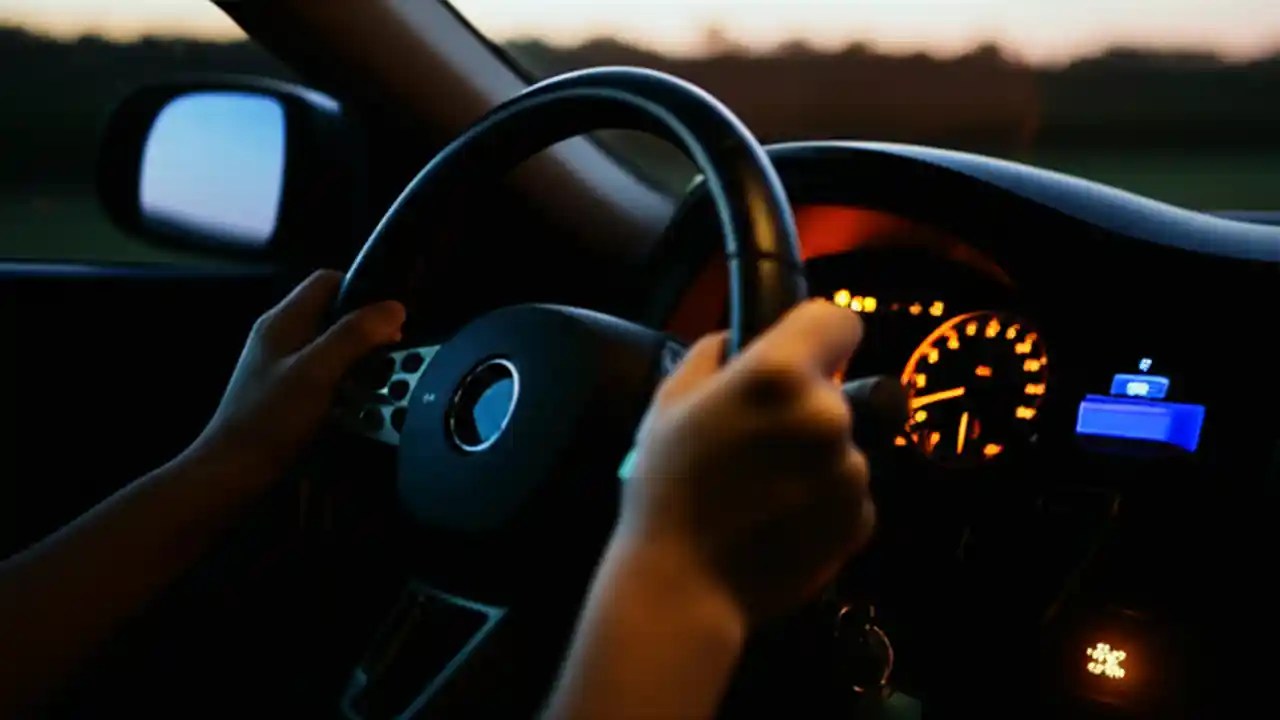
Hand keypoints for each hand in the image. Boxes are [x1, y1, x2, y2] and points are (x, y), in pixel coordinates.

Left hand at [191, 270, 404, 480]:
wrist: (235, 471)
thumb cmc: (273, 418)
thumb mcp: (317, 372)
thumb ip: (355, 335)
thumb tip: (396, 307)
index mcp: (283, 320)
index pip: (327, 281)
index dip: (362, 290)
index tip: (391, 319)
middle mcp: (281, 334)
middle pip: (332, 312)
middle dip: (365, 329)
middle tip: (393, 353)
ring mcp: (281, 363)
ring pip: (331, 343)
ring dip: (359, 356)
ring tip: (382, 378)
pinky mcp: (285, 389)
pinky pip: (324, 370)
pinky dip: (345, 378)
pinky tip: (359, 399)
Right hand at [620, 299, 872, 622]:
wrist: (683, 585)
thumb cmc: (666, 487)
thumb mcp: (669, 402)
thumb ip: (711, 354)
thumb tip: (738, 342)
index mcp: (780, 374)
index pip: (838, 319)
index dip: (820, 333)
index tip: (801, 354)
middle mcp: (828, 415)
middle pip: (833, 390)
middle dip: (804, 407)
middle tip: (756, 442)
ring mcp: (852, 470)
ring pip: (841, 444)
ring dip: (813, 458)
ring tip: (762, 491)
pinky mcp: (862, 519)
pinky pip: (848, 492)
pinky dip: (823, 502)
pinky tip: (779, 520)